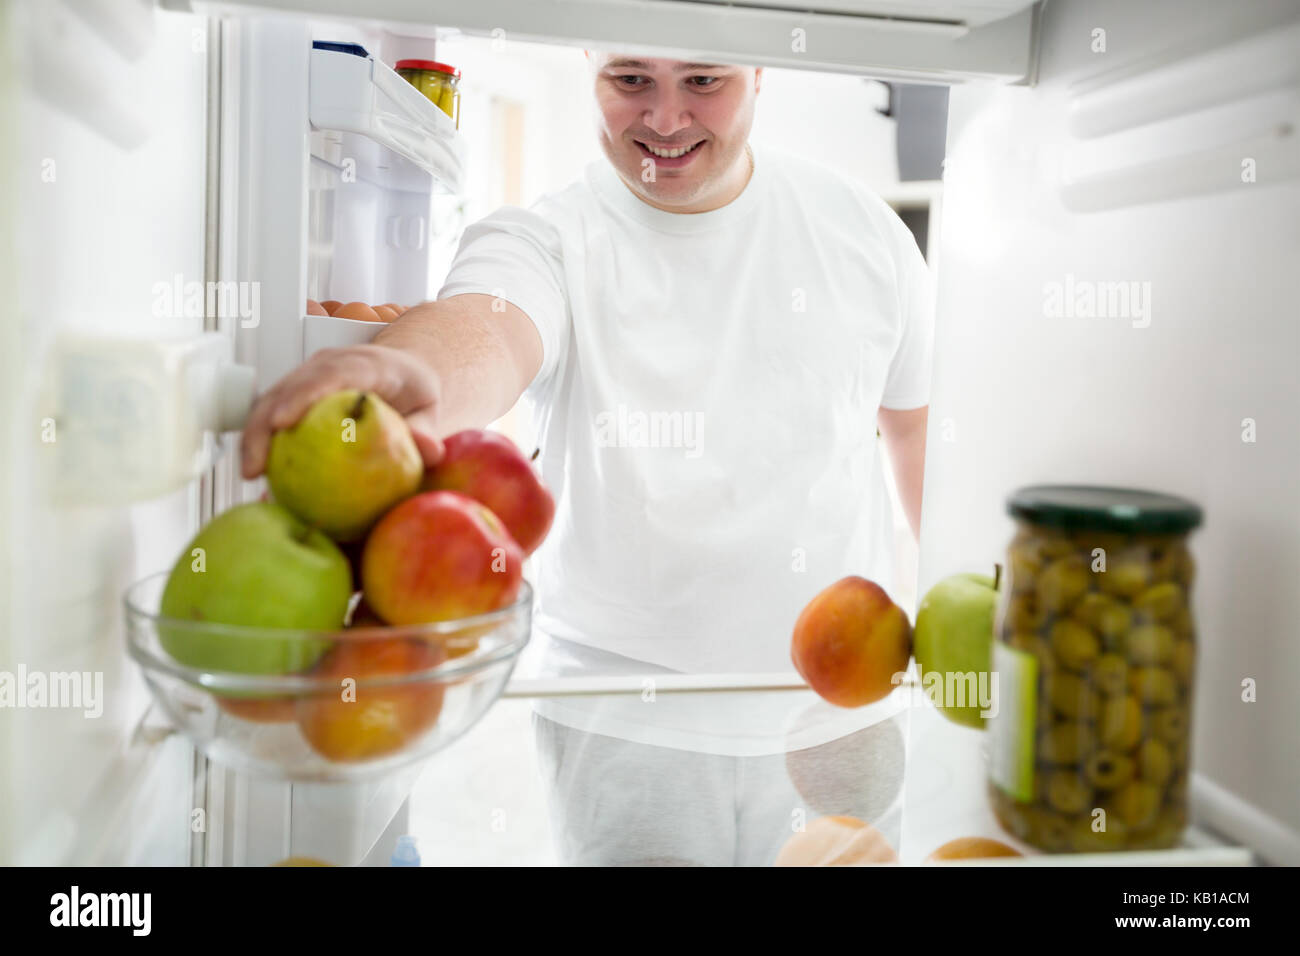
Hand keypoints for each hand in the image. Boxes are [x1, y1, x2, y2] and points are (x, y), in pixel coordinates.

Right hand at [239, 344, 444, 478]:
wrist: (401, 367)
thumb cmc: (413, 387)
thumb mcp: (428, 407)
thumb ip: (426, 430)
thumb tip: (429, 452)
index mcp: (366, 362)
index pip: (333, 373)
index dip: (304, 395)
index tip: (284, 423)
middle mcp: (331, 363)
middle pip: (290, 386)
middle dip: (265, 422)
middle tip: (256, 464)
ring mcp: (309, 374)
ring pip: (271, 398)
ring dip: (254, 434)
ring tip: (249, 473)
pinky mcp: (296, 390)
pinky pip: (271, 412)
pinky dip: (261, 439)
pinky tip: (258, 472)